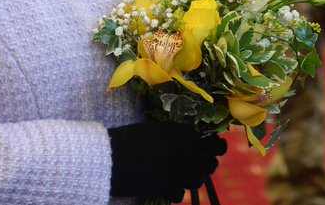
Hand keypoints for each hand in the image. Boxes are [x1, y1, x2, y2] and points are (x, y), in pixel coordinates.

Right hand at [108, 120, 226, 200]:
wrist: (109, 156)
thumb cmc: (129, 139)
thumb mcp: (157, 130)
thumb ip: (177, 136)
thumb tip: (195, 143)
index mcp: (184, 133)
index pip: (214, 144)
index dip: (215, 149)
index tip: (211, 150)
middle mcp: (185, 152)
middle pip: (210, 164)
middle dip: (206, 166)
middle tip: (197, 166)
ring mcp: (178, 171)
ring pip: (198, 181)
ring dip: (190, 179)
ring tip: (179, 176)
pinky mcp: (167, 188)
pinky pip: (180, 195)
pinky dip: (174, 193)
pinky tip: (165, 187)